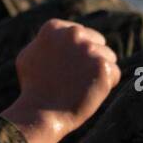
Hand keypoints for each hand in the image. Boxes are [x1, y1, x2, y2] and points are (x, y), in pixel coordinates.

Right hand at [1, 20, 120, 142]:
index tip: (64, 69)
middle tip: (75, 79)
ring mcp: (89, 49)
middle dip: (90, 59)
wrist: (40, 114)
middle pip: (97, 42)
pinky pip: (114, 73)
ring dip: (98, 72)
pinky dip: (106, 85)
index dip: (75, 54)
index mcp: (54, 28)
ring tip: (81, 87)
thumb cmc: (32, 88)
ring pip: (108, 56)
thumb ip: (45, 42)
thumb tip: (59, 34)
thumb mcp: (29, 56)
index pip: (80, 34)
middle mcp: (72, 33)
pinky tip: (88, 93)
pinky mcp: (102, 66)